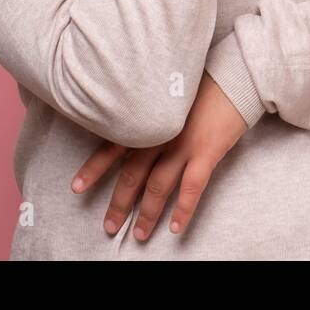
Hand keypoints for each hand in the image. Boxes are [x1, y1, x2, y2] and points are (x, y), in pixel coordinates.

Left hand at [70, 70, 248, 239]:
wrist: (233, 75)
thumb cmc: (200, 82)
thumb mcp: (165, 92)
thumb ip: (147, 112)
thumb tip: (131, 127)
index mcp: (146, 119)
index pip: (112, 147)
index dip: (94, 169)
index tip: (76, 188)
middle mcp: (160, 135)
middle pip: (132, 175)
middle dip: (119, 204)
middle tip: (109, 226)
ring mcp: (183, 145)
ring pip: (158, 186)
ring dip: (147, 214)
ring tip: (139, 235)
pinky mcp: (207, 152)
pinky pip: (192, 188)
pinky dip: (183, 210)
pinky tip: (176, 228)